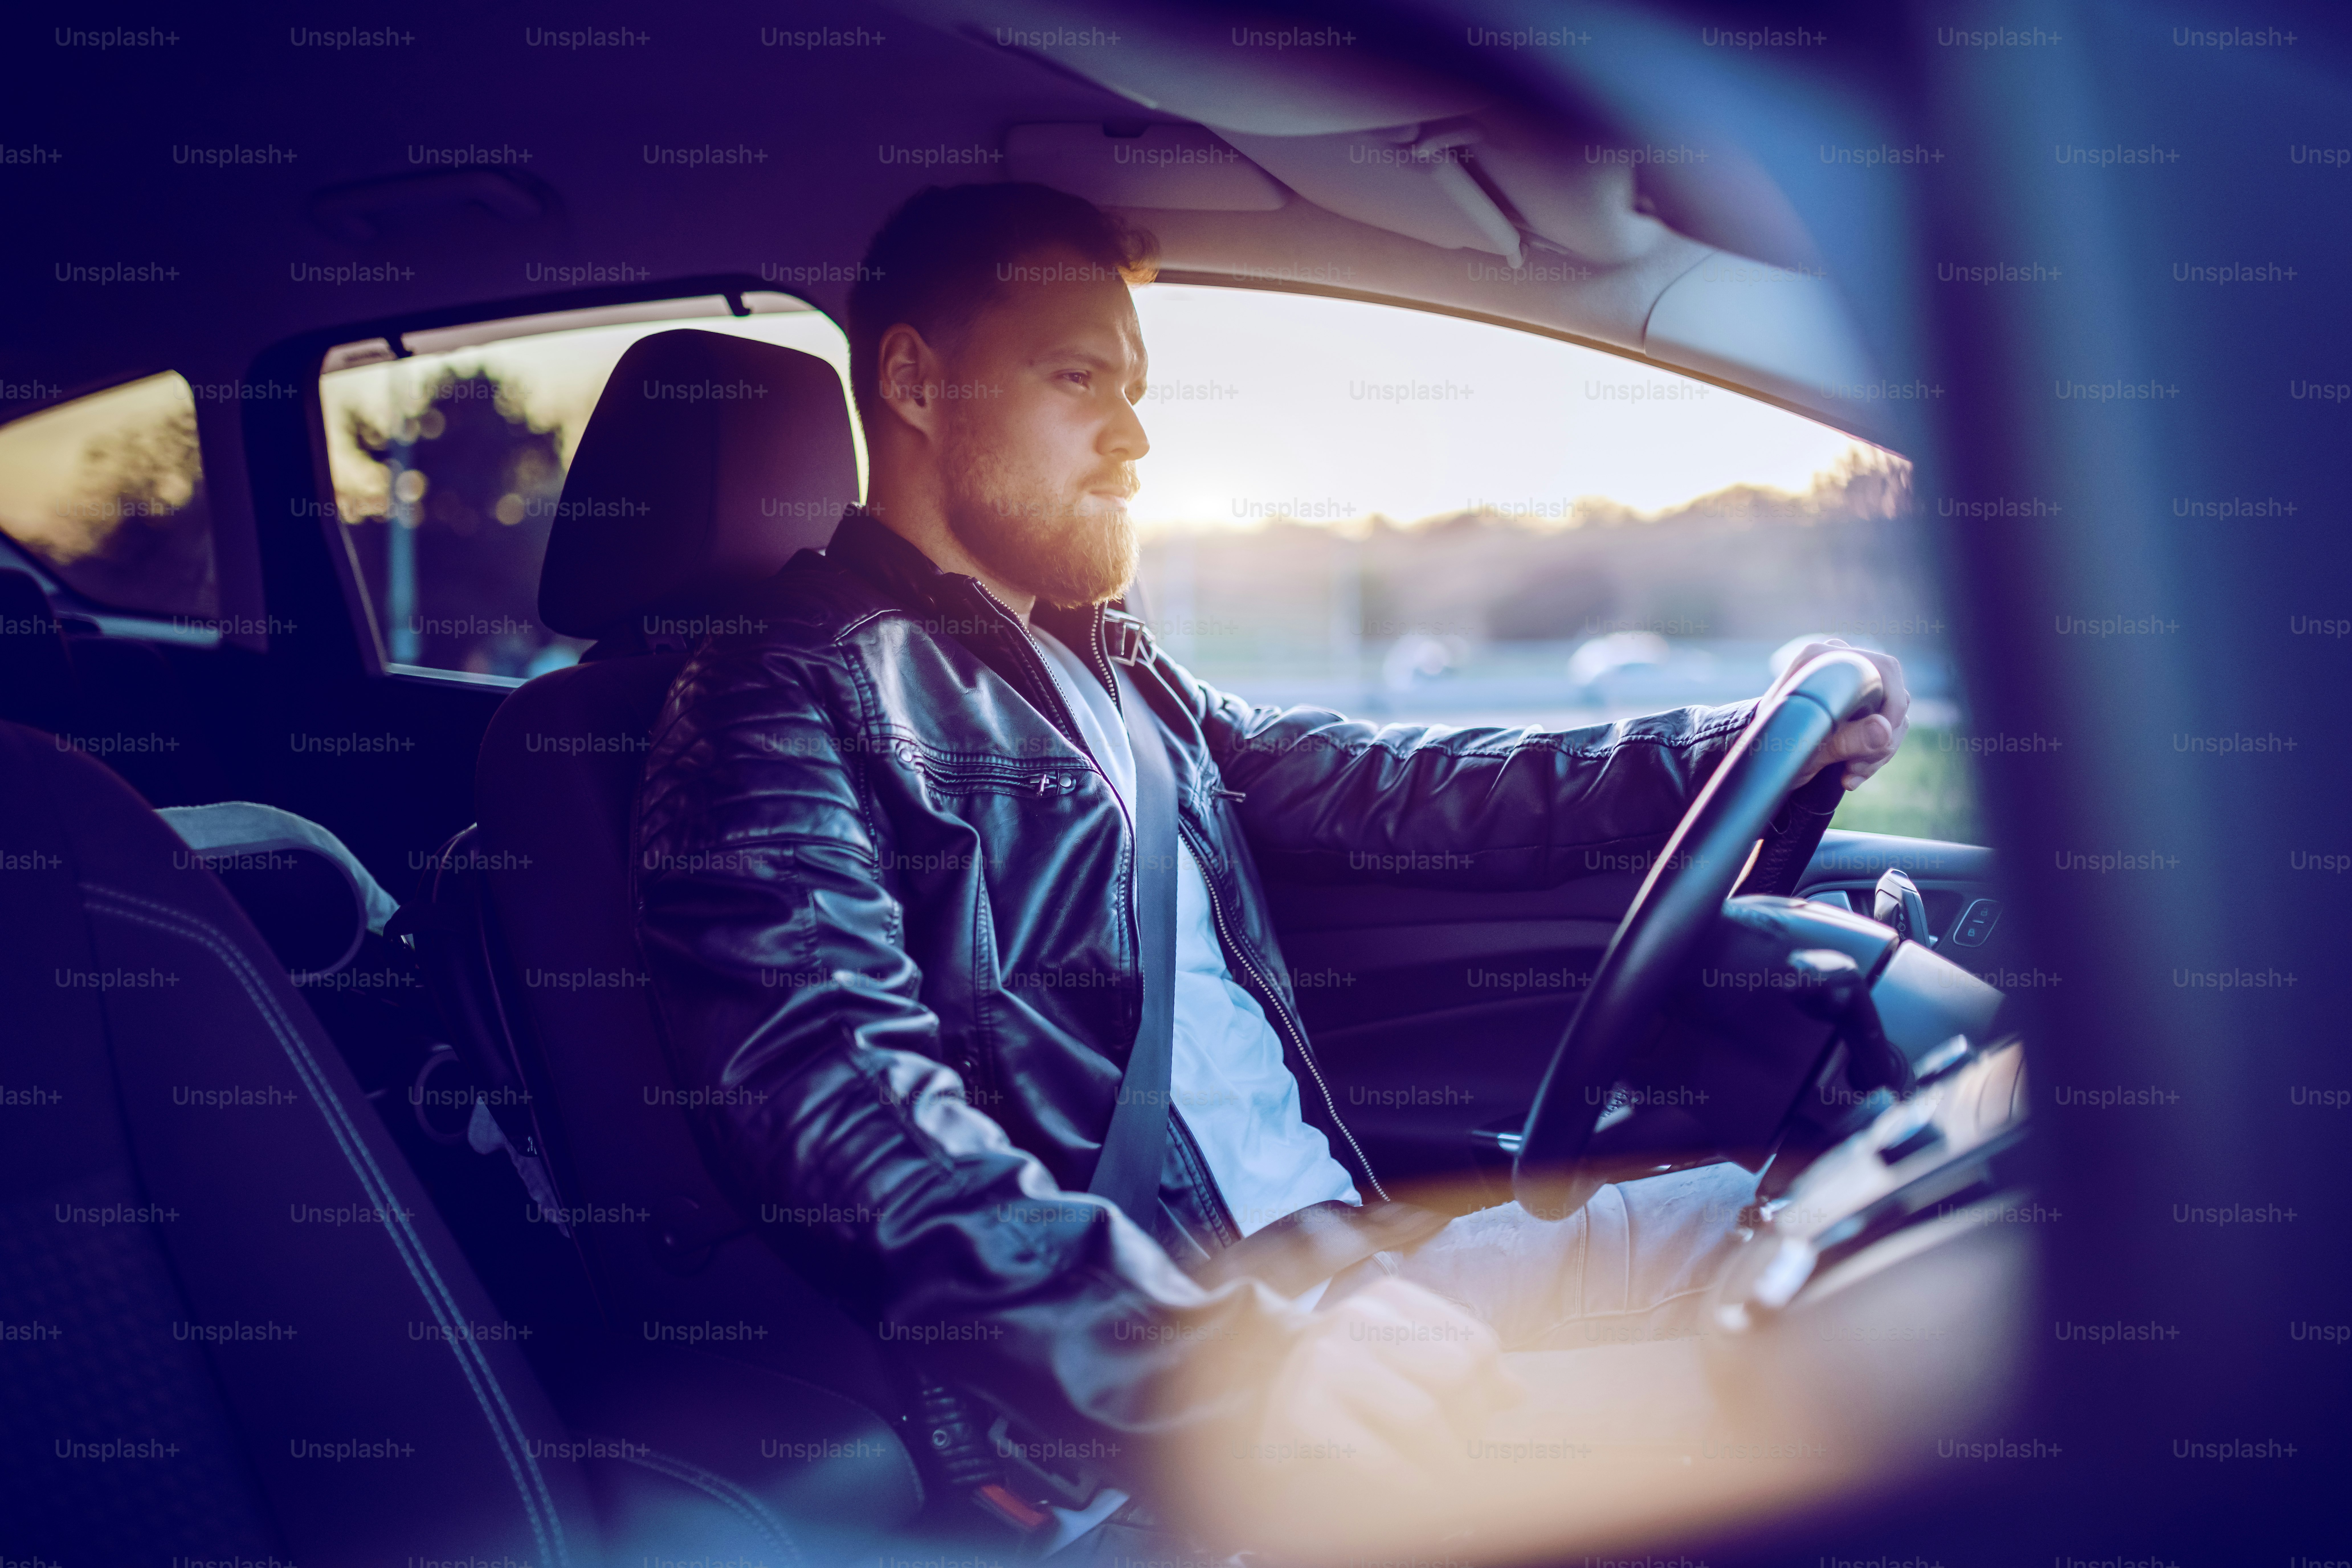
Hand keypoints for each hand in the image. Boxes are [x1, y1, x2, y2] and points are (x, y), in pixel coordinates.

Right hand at [1241, 1277, 1521, 1507]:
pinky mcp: (1302, 1412)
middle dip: (1468, 1427)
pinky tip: (1412, 1493)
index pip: (1475, 1345)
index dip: (1487, 1393)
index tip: (1479, 1423)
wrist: (1258, 1397)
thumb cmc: (1350, 1385)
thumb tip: (1516, 1392)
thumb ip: (1460, 1366)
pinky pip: (1376, 1456)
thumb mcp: (1403, 1359)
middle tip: (1462, 1460)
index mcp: (1390, 1299)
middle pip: (1454, 1374)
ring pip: (1422, 1415)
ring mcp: (1325, 1362)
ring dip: (1443, 1461)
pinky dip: (1406, 1483)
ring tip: (1441, 1481)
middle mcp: (1355, 1317)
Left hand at [1774, 639, 1909, 790]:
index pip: (1883, 670)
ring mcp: (1850, 685)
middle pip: (1893, 696)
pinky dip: (1873, 755)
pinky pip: (1885, 729)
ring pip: (1891, 717)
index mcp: (1821, 659)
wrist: (1761, 759)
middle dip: (1882, 739)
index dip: (1892, 707)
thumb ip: (1847, 740)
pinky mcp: (1858, 707)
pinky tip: (1850, 775)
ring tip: (1849, 775)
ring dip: (1877, 752)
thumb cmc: (1774, 750)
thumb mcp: (1809, 750)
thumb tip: (1884, 729)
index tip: (1881, 742)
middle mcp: (1839, 664)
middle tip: (1855, 769)